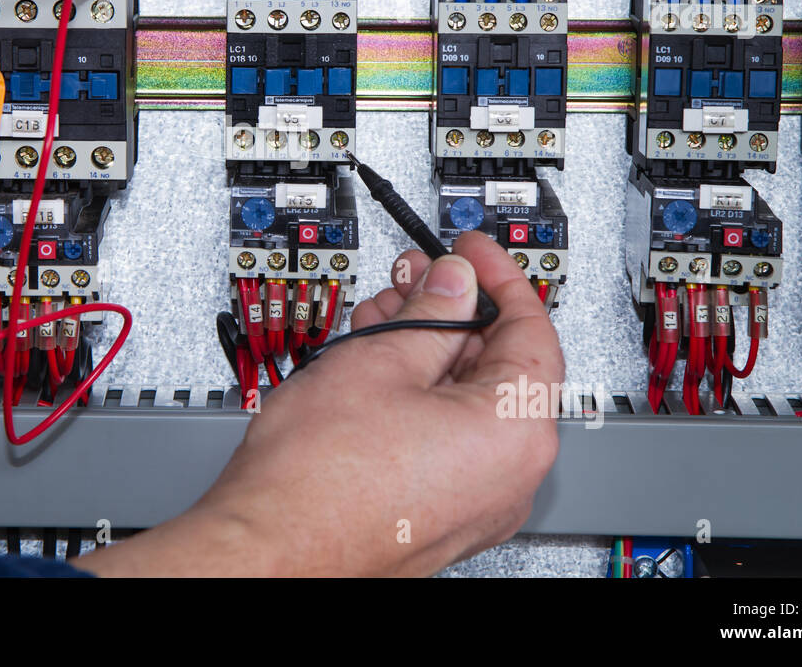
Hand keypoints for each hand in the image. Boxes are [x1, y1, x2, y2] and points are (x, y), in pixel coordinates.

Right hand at [75, 230, 563, 576]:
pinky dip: (419, 397)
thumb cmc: (316, 478)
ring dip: (426, 353)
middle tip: (413, 281)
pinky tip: (376, 370)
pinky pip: (448, 439)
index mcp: (516, 432)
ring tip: (377, 325)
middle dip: (450, 313)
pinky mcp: (442, 515)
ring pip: (467, 402)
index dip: (497, 276)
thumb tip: (455, 282)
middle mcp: (511, 476)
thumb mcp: (379, 359)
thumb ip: (433, 310)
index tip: (470, 252)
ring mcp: (478, 502)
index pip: (531, 328)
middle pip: (498, 366)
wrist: (269, 550)